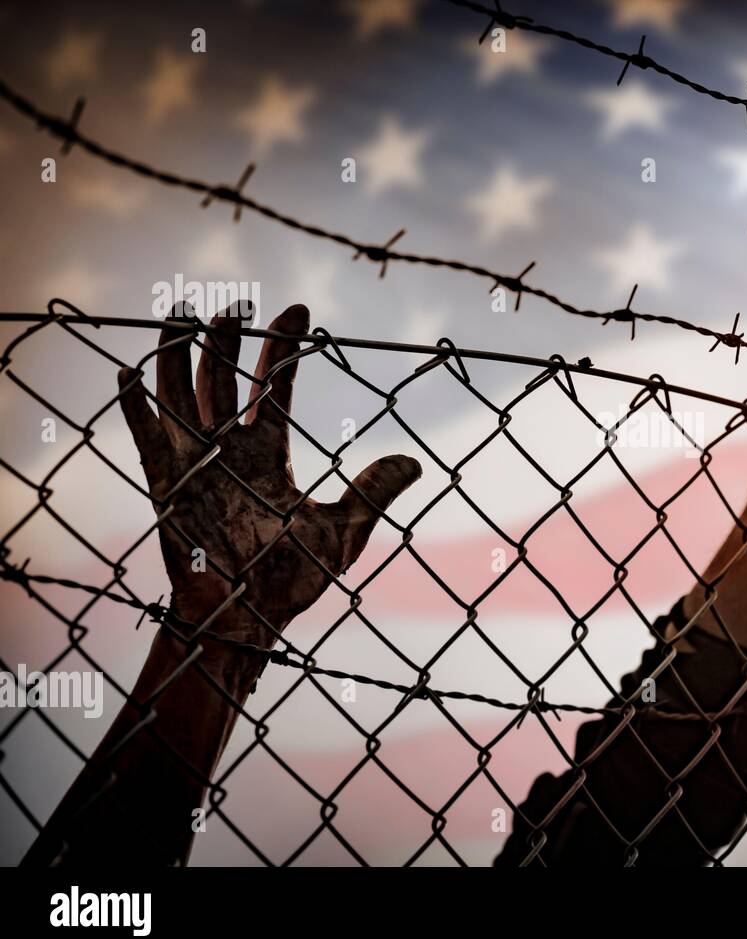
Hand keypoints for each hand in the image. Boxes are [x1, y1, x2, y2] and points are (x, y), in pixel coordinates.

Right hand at [116, 303, 421, 644]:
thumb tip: (415, 462)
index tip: (298, 310)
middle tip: (236, 304)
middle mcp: (228, 452)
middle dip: (227, 342)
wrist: (246, 621)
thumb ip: (373, 493)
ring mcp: (195, 465)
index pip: (275, 390)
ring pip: (181, 397)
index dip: (283, 350)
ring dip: (179, 357)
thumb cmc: (292, 582)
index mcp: (267, 456)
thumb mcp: (344, 531)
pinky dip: (134, 409)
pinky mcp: (166, 487)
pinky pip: (147, 441)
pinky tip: (127, 373)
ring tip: (183, 313)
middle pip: (223, 382)